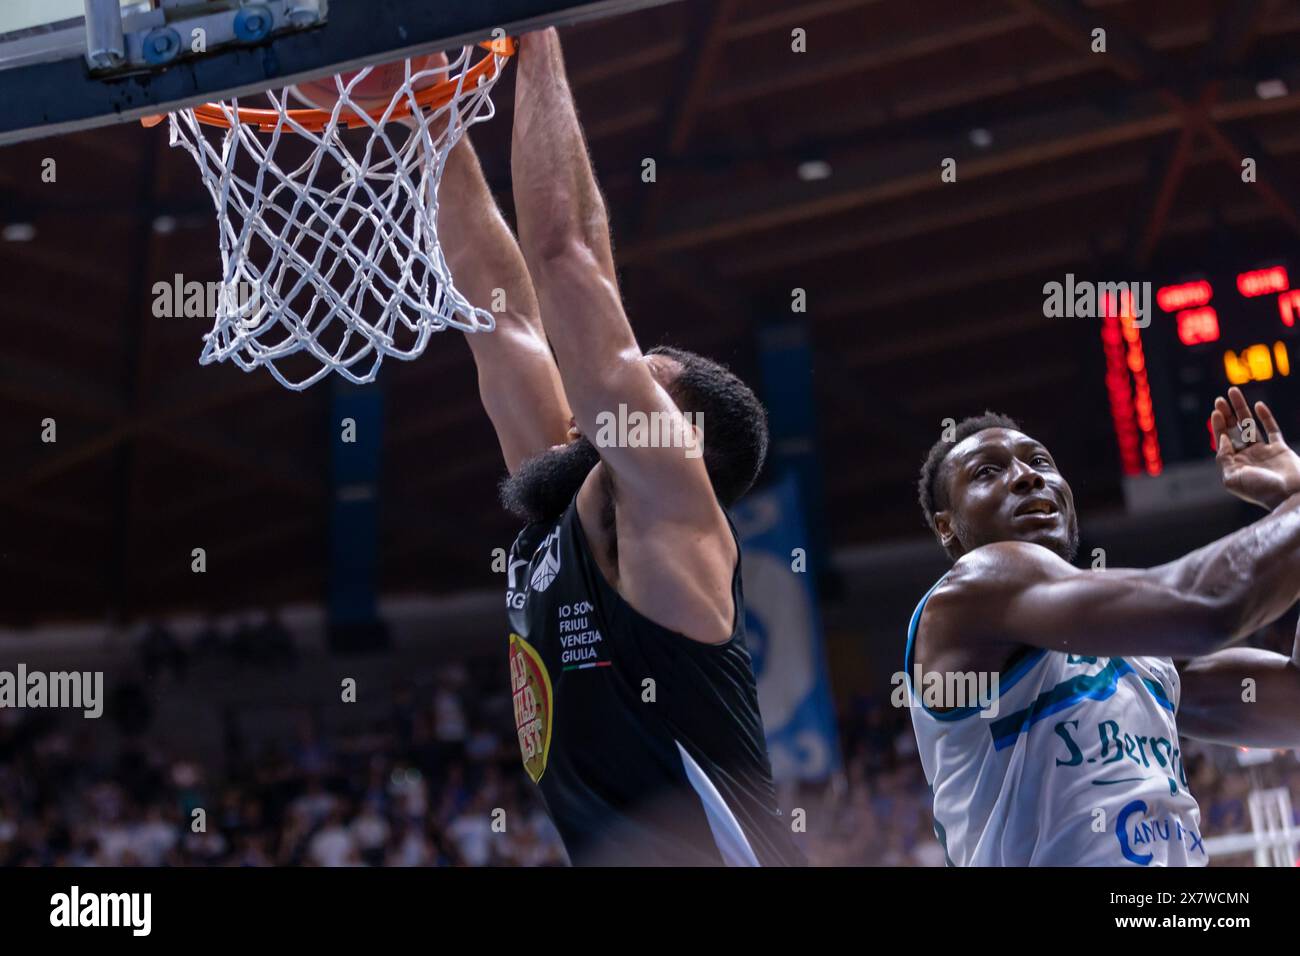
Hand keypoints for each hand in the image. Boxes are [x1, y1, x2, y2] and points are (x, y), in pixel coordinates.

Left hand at [1212, 387, 1299, 509]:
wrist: (1290, 495)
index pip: (1224, 441)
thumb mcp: (1232, 477)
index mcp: (1235, 465)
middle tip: (1220, 399)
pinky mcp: (1280, 449)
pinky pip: (1272, 430)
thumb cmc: (1261, 490)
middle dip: (1227, 415)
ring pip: (1251, 426)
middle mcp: (1248, 457)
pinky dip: (1266, 417)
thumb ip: (1224, 458)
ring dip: (1242, 410)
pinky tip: (1258, 405)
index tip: (1216, 411)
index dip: (1219, 425)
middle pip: (1234, 431)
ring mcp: (1264, 452)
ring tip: (1233, 393)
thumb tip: (1222, 439)